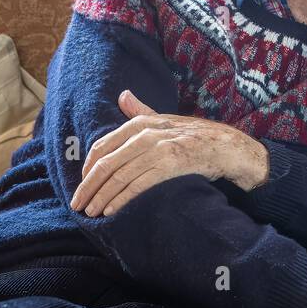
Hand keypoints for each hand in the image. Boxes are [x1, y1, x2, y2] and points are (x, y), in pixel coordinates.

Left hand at [69, 89, 269, 216]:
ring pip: (119, 176)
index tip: (81, 185)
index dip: (88, 168)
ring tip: (92, 212)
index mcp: (142, 122)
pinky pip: (138, 184)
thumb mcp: (167, 119)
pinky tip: (112, 210)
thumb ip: (142, 110)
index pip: (102, 146)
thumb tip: (122, 95)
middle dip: (88, 186)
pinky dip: (121, 199)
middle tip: (77, 204)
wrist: (229, 147)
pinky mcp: (171, 164)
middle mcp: (147, 133)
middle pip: (106, 163)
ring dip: (101, 196)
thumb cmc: (196, 136)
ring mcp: (159, 148)